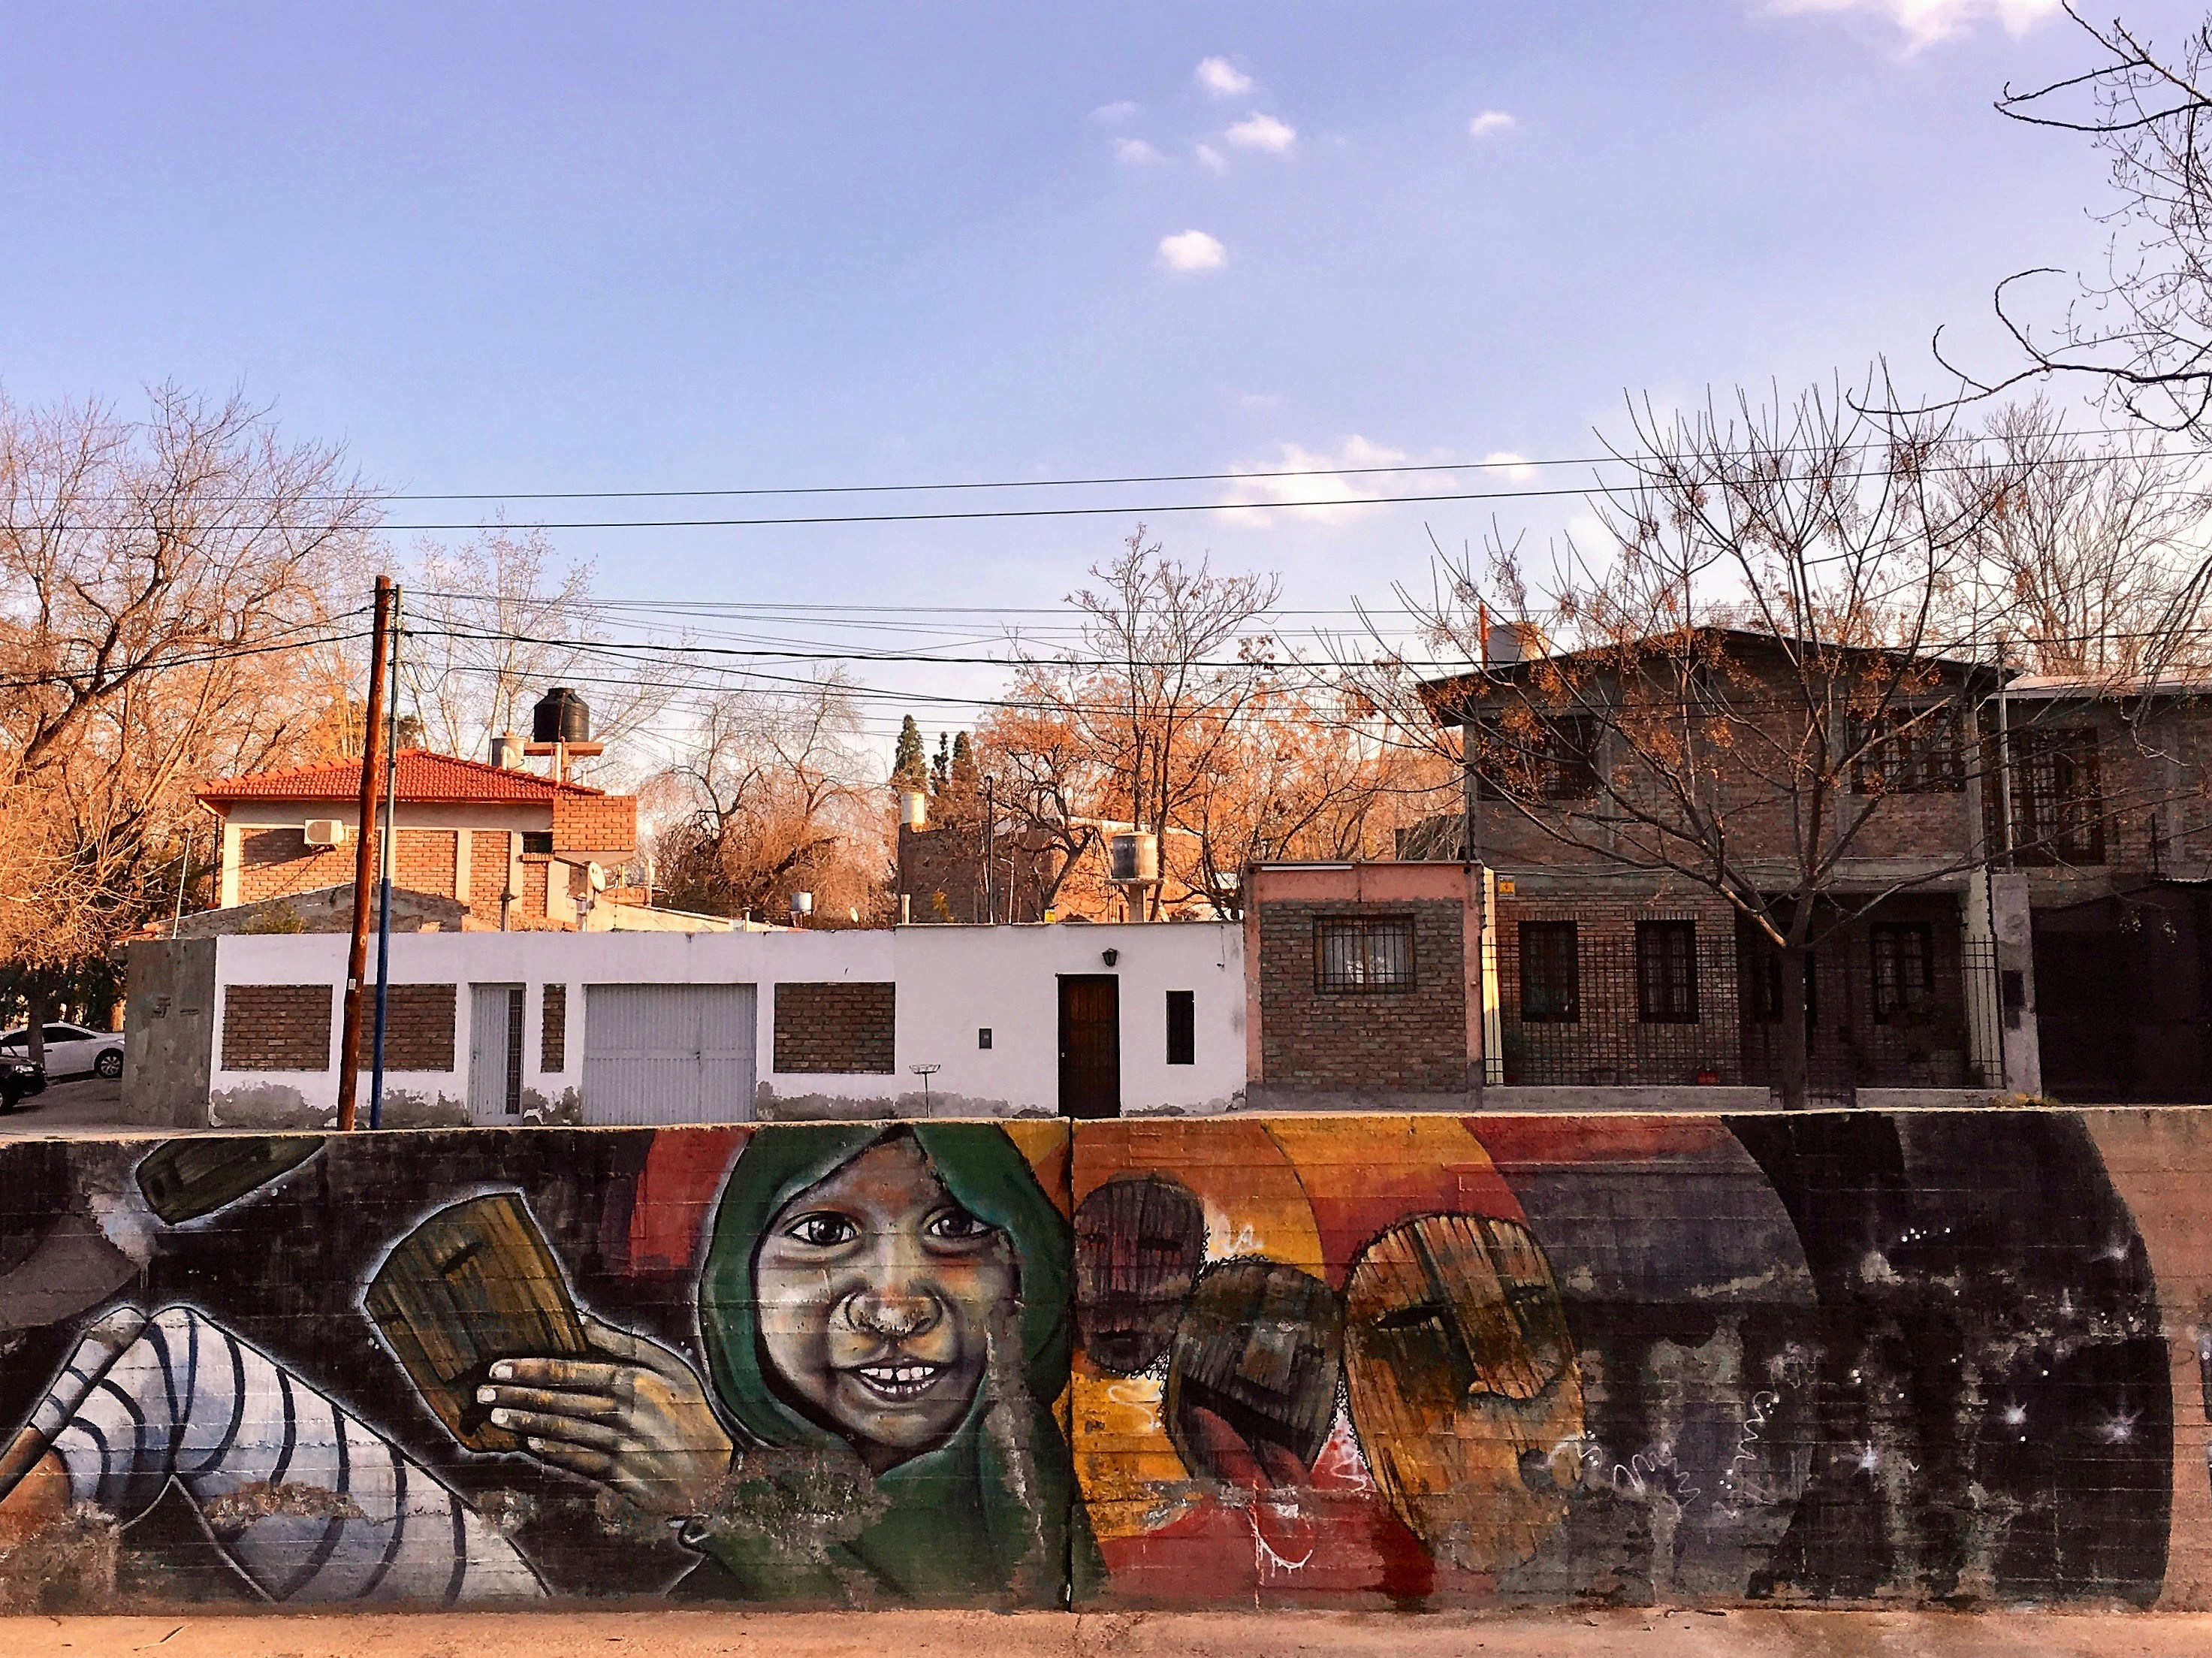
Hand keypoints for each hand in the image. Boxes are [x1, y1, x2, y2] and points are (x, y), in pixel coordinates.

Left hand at [479, 1313, 732, 1517]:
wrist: (718, 1465)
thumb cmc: (692, 1407)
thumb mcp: (668, 1365)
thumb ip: (623, 1344)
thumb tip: (583, 1321)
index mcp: (632, 1381)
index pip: (569, 1372)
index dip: (530, 1369)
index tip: (500, 1367)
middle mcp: (621, 1414)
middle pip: (557, 1402)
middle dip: (516, 1395)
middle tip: (482, 1391)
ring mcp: (618, 1447)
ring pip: (561, 1431)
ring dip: (526, 1422)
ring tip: (498, 1414)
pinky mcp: (619, 1476)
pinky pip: (576, 1461)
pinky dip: (551, 1451)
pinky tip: (531, 1442)